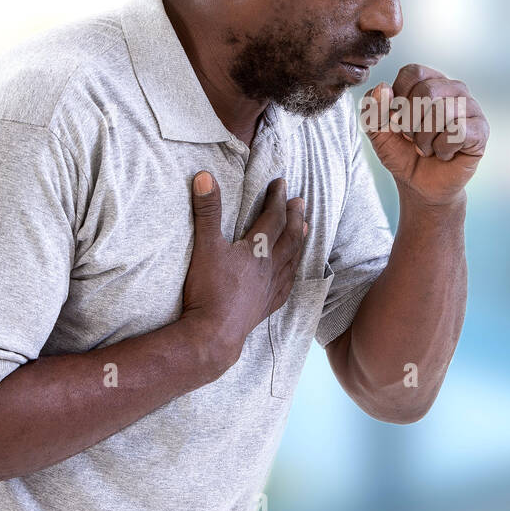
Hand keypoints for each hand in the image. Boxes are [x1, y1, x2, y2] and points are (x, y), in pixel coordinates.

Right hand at [179, 173, 306, 370]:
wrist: (214, 334)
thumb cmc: (209, 289)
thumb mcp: (205, 246)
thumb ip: (207, 211)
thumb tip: (204, 176)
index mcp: (257, 249)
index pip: (273, 217)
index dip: (277, 198)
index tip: (281, 183)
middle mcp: (270, 267)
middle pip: (289, 236)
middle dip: (294, 216)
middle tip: (300, 201)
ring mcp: (271, 288)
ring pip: (292, 259)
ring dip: (299, 241)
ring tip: (306, 229)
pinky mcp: (267, 306)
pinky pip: (287, 285)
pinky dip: (292, 273)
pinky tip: (292, 272)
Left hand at [359, 64, 488, 206]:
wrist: (420, 185)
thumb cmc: (402, 153)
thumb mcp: (377, 131)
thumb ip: (373, 108)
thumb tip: (383, 88)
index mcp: (430, 80)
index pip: (412, 73)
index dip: (398, 100)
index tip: (396, 121)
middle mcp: (454, 88)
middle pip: (427, 91)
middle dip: (411, 123)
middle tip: (412, 138)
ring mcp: (471, 108)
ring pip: (443, 111)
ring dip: (425, 139)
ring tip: (426, 148)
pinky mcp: (480, 130)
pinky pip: (458, 131)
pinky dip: (442, 149)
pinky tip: (443, 154)